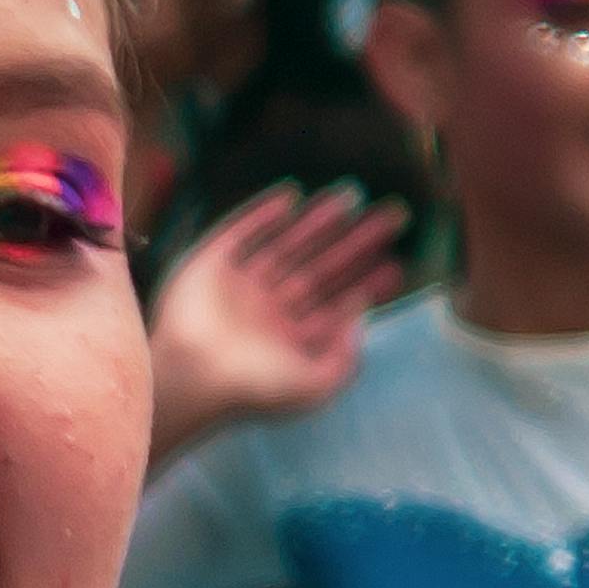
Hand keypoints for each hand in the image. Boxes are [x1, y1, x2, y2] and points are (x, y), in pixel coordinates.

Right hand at [146, 184, 404, 463]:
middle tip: (396, 215)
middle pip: (320, 267)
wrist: (190, 379)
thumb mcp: (316, 386)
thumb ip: (346, 357)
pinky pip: (241, 232)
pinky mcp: (209, 264)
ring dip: (319, 221)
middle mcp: (267, 309)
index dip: (367, 280)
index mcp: (289, 338)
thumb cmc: (253, 391)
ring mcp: (239, 285)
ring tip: (352, 196)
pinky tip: (292, 196)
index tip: (397, 260)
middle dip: (356, 242)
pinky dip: (263, 214)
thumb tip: (362, 318)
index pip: (335, 302)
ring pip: (287, 244)